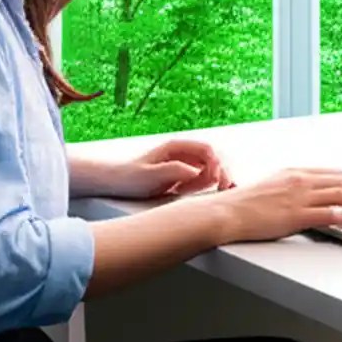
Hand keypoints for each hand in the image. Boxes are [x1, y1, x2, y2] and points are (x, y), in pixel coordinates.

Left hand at [103, 139, 234, 199]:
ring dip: (215, 180)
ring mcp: (186, 163)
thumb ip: (174, 171)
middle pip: (215, 157)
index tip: (216, 180)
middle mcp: (184, 152)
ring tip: (201, 192)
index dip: (216, 163)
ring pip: (212, 168)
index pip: (208, 149)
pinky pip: (204, 178)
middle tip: (224, 190)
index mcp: (177, 146)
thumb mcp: (151, 176)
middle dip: (223, 172)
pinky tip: (201, 195)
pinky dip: (209, 185)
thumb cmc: (131, 178)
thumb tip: (196, 171)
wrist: (117, 182)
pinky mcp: (185, 175)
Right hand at [210, 168, 341, 242]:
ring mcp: (299, 197)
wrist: (226, 212)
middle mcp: (300, 180)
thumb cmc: (243, 204)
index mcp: (295, 172)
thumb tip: (309, 198)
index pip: (335, 173)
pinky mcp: (296, 215)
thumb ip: (292, 189)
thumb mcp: (272, 187)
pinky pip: (330, 214)